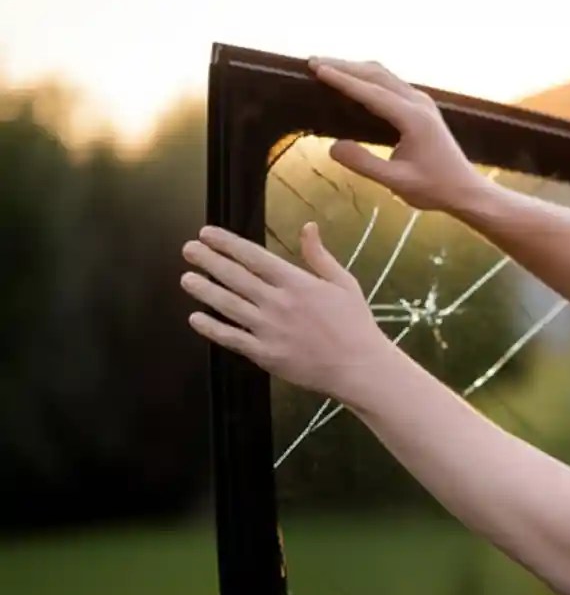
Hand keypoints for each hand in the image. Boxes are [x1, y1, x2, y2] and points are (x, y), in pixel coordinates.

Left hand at [180, 222, 395, 401]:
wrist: (359, 367)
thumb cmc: (355, 324)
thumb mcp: (344, 282)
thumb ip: (320, 256)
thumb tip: (308, 227)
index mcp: (297, 282)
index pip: (253, 257)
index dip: (227, 244)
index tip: (207, 234)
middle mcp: (278, 302)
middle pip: (235, 277)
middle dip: (208, 261)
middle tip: (188, 250)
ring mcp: (269, 329)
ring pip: (228, 305)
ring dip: (204, 290)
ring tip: (186, 279)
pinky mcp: (265, 354)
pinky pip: (232, 338)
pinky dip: (212, 328)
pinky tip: (196, 319)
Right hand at [309, 57, 484, 211]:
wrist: (465, 189)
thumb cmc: (433, 188)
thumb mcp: (396, 182)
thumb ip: (364, 164)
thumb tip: (332, 147)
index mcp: (413, 118)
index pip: (371, 92)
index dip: (343, 80)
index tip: (317, 69)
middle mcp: (418, 103)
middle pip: (377, 74)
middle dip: (345, 66)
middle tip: (314, 62)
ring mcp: (422, 102)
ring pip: (384, 75)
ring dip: (356, 68)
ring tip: (327, 67)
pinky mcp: (422, 107)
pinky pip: (391, 83)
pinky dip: (368, 78)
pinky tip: (354, 82)